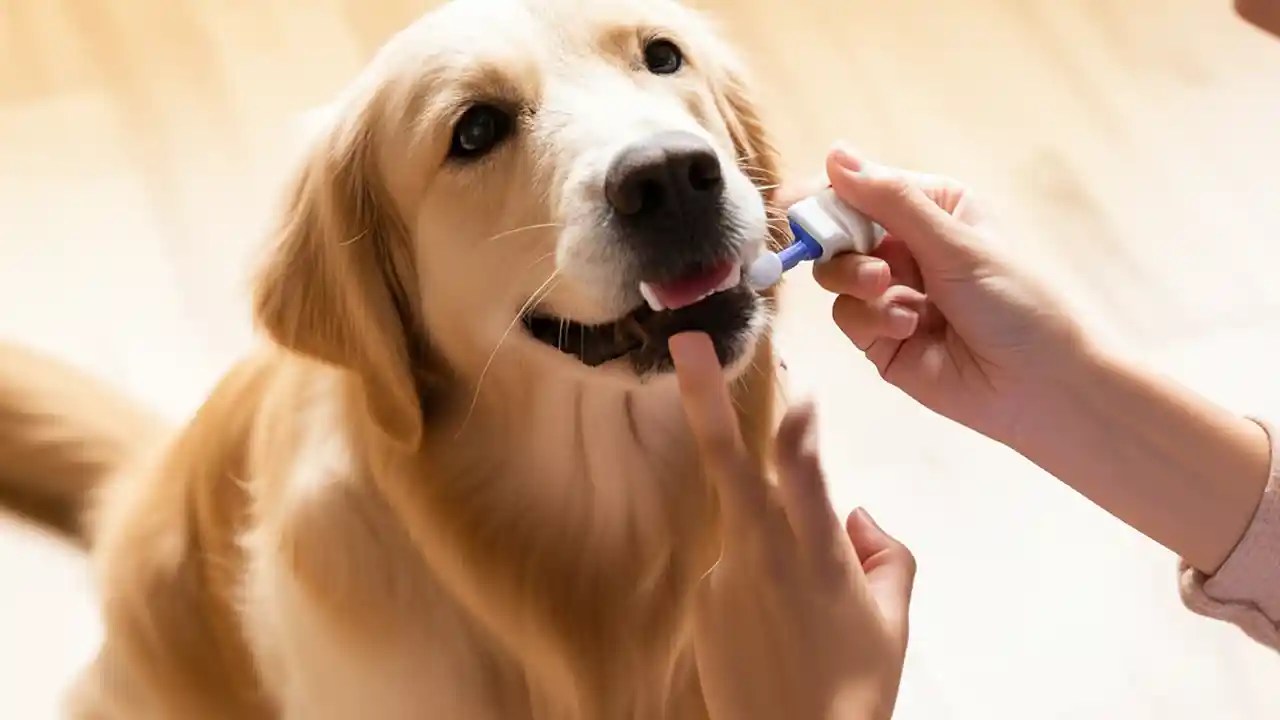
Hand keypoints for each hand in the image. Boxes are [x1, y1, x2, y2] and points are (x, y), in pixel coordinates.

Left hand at [670, 332, 915, 719]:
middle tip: (684, 346)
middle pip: (729, 463)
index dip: (801, 422)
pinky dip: (756, 588)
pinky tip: (775, 635)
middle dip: (705, 398)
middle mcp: (763, 556)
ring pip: (747, 529)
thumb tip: (858, 514)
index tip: (801, 390)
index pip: (805, 467)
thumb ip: (886, 552)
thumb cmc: (853, 689)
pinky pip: (735, 571)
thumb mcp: (894, 618)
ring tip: (801, 625)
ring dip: (771, 549)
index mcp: (818, 555)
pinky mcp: (702, 600)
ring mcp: (724, 577)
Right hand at [789, 146, 1087, 445]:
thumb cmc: (1017, 303)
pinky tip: (908, 328)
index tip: (794, 206)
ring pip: (837, 275)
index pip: (864, 189)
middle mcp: (910, 247)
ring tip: (885, 290)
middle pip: (840, 233)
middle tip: (848, 251)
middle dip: (839, 245)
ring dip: (855, 281)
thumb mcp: (955, 242)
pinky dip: (870, 320)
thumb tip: (836, 154)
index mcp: (934, 209)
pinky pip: (849, 317)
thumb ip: (890, 201)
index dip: (827, 196)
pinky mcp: (882, 339)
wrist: (1042, 386)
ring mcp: (894, 294)